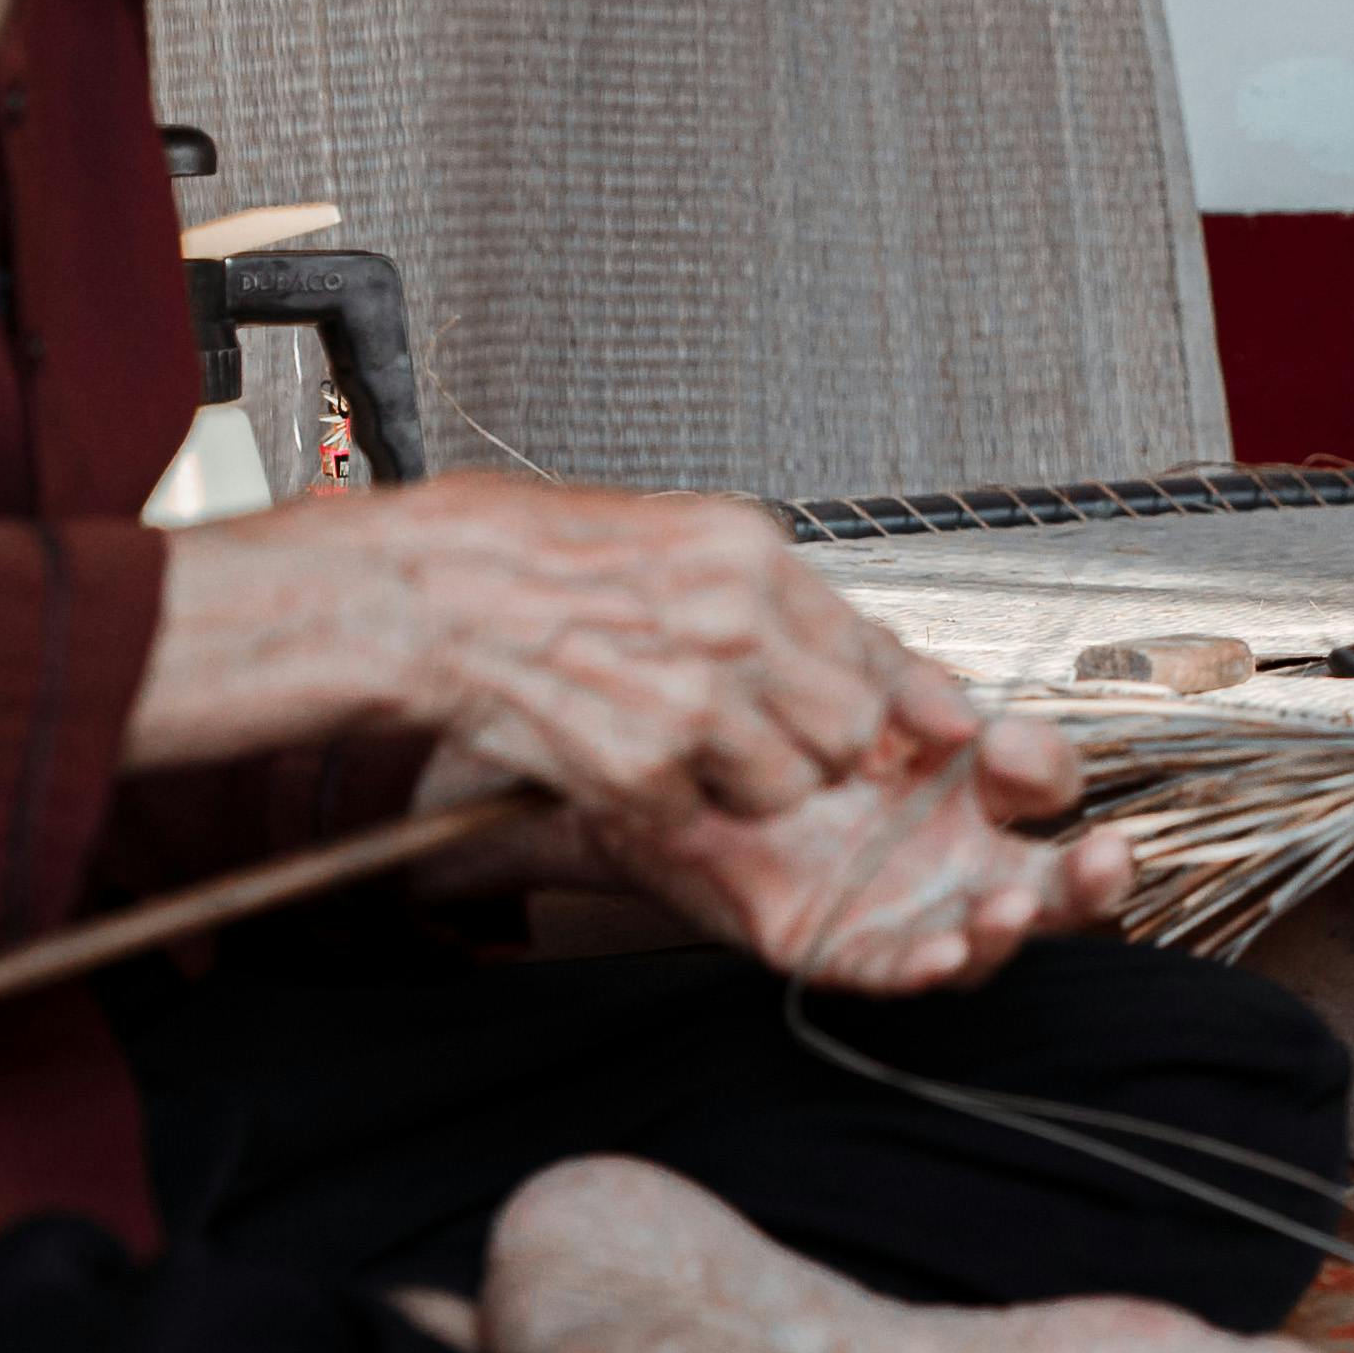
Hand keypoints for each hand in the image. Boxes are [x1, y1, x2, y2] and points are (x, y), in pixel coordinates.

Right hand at [208, 473, 992, 823]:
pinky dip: (669, 806)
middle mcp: (734, 623)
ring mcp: (690, 700)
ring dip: (749, 786)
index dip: (899, 701)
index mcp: (750, 554)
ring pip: (789, 786)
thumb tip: (859, 645)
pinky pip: (700, 816)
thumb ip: (770, 590)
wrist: (434, 593)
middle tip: (766, 734)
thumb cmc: (540, 556)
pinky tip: (623, 754)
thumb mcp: (679, 535)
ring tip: (684, 742)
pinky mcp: (640, 768)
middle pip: (851, 729)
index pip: (877, 648)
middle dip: (822, 748)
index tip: (920, 727)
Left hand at [475, 734, 1132, 994]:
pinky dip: (922, 966)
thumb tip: (961, 718)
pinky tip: (941, 952)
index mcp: (964, 780)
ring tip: (1007, 911)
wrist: (653, 763)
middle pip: (1049, 876)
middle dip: (1090, 876)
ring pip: (986, 934)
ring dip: (1010, 930)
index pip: (1041, 781)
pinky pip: (892, 968)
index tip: (1004, 748)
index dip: (1042, 767)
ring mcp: (902, 903)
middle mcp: (950, 850)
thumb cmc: (760, 719)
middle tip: (1106, 856)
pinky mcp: (837, 945)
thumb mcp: (843, 682)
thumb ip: (903, 689)